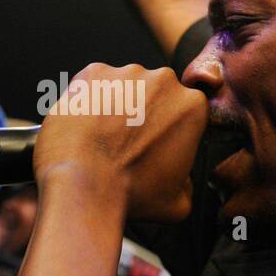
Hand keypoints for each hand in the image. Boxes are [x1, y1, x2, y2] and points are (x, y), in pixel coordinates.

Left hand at [34, 64, 208, 222]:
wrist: (84, 186)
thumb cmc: (129, 194)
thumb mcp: (176, 203)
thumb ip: (187, 185)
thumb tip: (181, 181)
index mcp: (192, 106)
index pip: (183, 110)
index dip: (168, 128)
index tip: (154, 143)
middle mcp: (163, 81)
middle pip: (155, 93)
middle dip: (144, 112)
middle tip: (126, 142)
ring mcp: (127, 73)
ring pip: (124, 86)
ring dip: (117, 104)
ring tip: (102, 137)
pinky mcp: (93, 72)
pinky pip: (93, 83)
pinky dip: (89, 99)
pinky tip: (85, 126)